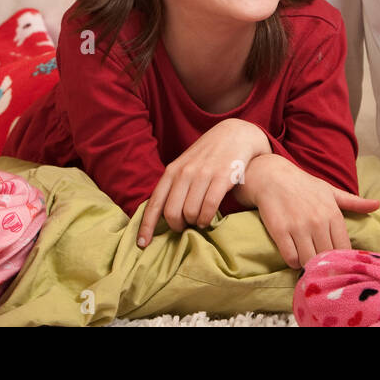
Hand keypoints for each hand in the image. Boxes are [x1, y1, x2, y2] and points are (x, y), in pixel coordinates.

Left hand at [136, 119, 270, 247]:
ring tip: (200, 221)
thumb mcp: (186, 165)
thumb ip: (174, 185)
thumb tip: (162, 213)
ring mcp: (203, 174)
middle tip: (185, 228)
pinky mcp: (222, 177)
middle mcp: (185, 172)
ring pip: (190, 213)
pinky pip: (209, 208)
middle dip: (177, 226)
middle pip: (172, 213)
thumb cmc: (209, 155)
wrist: (236, 134)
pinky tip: (209, 220)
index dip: (146, 226)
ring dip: (194, 223)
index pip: (154, 203)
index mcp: (172, 171)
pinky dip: (207, 219)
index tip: (142, 245)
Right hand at [246, 154, 379, 268]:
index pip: (344, 248)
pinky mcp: (280, 231)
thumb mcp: (330, 191)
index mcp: (333, 213)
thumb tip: (377, 205)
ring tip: (308, 262)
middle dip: (326, 265)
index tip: (338, 262)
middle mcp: (318, 221)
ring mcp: (298, 227)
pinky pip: (291, 258)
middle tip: (323, 266)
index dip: (342, 259)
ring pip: (309, 260)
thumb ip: (354, 202)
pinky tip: (294, 256)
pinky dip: (294, 262)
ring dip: (309, 265)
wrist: (272, 176)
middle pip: (328, 257)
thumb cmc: (304, 185)